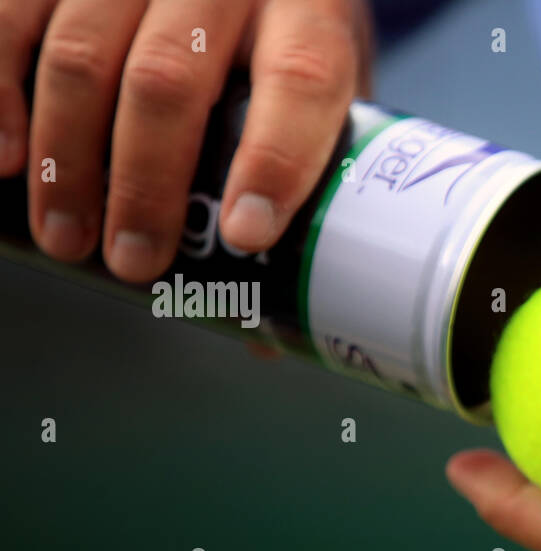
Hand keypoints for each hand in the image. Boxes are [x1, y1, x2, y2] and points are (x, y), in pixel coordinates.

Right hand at [0, 0, 372, 280]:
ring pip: (81, 53)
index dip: (274, 160)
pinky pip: (13, 16)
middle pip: (170, 79)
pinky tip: (2, 158)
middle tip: (134, 261)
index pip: (300, 80)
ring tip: (67, 239)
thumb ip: (300, 192)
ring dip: (64, 158)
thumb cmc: (280, 43)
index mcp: (309, 12)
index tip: (244, 235)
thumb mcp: (320, 96)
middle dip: (144, 183)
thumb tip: (267, 338)